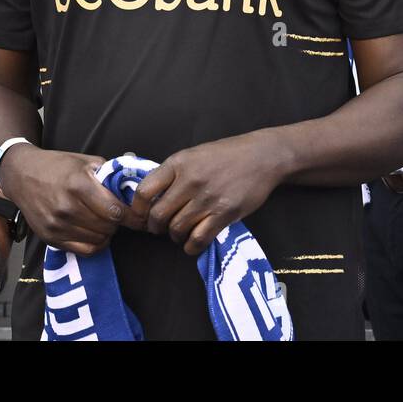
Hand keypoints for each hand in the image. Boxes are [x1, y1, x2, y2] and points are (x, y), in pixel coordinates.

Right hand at [0, 146, 125, 254]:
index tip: (137, 215)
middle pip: (108, 227)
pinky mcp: (50, 238)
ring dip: (107, 232)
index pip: (114, 211)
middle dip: (118, 222)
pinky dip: (95, 243)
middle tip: (116, 214)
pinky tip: (95, 232)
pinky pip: (84, 250)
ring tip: (104, 220)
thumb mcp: (86, 161)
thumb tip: (133, 187)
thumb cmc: (58, 166)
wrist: (22, 175)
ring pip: (98, 240)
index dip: (130, 215)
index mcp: (79, 185)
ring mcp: (57, 225)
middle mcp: (67, 208)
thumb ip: (110, 175)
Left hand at [133, 132, 287, 255]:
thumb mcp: (195, 154)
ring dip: (175, 236)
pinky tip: (193, 242)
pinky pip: (198, 239)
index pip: (144, 192)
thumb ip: (173, 173)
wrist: (264, 156)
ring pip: (176, 230)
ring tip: (181, 232)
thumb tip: (150, 196)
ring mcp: (208, 198)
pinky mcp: (225, 213)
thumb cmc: (227, 155)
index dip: (138, 210)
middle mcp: (190, 180)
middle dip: (156, 227)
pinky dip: (191, 246)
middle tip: (162, 227)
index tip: (142, 216)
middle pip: (158, 216)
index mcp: (179, 163)